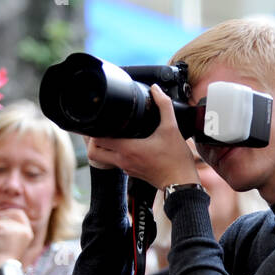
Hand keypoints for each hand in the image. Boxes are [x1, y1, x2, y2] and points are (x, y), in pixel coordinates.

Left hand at [0, 208, 34, 270]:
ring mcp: (16, 229)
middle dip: (2, 213)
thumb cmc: (5, 257)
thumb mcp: (12, 241)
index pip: (21, 214)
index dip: (10, 212)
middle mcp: (25, 230)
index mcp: (28, 233)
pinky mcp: (6, 230)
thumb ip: (11, 229)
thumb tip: (1, 215)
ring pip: (0, 220)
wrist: (4, 267)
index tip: (0, 214)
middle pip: (14, 212)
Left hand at [84, 84, 200, 188]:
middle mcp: (123, 161)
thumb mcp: (172, 128)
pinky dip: (115, 154)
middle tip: (103, 129)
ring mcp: (127, 168)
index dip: (96, 128)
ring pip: (103, 159)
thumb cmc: (176, 160)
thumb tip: (156, 90)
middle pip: (93, 153)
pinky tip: (127, 145)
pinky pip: (116, 163)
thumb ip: (164, 106)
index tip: (103, 120)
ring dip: (103, 148)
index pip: (98, 140)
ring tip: (113, 135)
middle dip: (94, 140)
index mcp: (128, 149)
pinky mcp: (133, 173)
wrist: (181, 184)